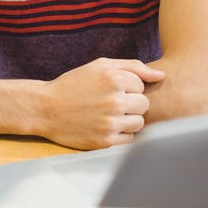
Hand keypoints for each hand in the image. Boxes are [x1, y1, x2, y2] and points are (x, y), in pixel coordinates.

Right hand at [41, 57, 164, 149]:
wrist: (46, 108)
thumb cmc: (75, 84)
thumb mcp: (100, 66)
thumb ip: (133, 67)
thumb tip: (162, 76)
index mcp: (114, 79)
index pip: (142, 86)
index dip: (128, 87)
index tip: (111, 89)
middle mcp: (114, 101)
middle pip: (144, 105)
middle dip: (131, 103)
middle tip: (111, 102)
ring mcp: (110, 122)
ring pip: (139, 123)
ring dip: (128, 119)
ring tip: (108, 114)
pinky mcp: (106, 141)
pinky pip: (129, 139)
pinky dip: (120, 134)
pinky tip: (104, 125)